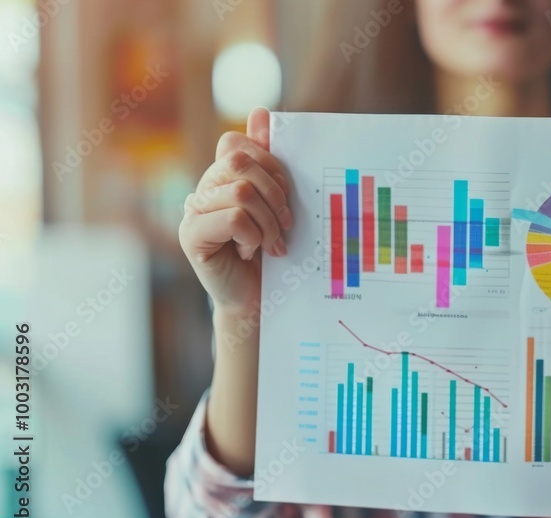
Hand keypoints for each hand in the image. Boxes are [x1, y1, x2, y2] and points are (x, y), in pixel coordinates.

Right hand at [178, 108, 291, 315]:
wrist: (258, 299)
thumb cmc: (270, 251)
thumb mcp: (278, 203)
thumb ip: (269, 161)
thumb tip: (261, 112)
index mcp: (220, 177)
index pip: (236, 144)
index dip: (269, 164)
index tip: (286, 196)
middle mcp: (201, 189)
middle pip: (237, 162)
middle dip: (273, 192)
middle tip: (285, 223)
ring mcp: (192, 211)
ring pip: (241, 191)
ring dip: (268, 222)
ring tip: (271, 243)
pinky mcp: (191, 236)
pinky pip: (234, 218)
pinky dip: (254, 236)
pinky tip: (252, 252)